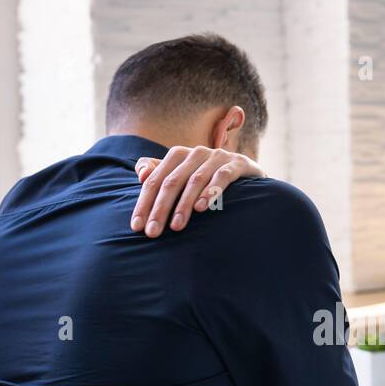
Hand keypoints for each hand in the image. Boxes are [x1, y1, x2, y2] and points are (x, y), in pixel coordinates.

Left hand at [130, 145, 264, 237]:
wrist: (247, 172)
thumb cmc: (208, 178)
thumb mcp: (182, 175)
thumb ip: (160, 174)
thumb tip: (141, 174)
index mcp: (178, 155)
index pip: (155, 180)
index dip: (144, 203)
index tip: (137, 227)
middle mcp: (196, 153)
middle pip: (172, 181)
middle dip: (161, 208)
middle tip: (153, 232)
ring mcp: (217, 157)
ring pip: (195, 180)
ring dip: (184, 204)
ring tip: (176, 226)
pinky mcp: (237, 164)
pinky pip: (222, 177)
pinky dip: (211, 191)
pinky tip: (202, 208)